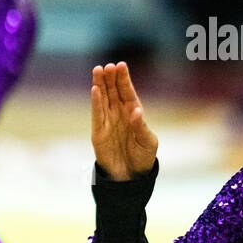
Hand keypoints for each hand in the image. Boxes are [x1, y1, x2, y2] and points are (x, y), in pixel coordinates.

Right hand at [90, 61, 158, 180]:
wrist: (130, 177)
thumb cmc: (142, 157)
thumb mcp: (147, 142)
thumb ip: (141, 126)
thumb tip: (135, 111)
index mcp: (133, 113)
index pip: (127, 91)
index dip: (124, 79)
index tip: (121, 65)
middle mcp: (119, 114)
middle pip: (113, 91)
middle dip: (110, 78)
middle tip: (107, 65)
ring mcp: (108, 121)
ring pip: (103, 99)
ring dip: (100, 85)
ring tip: (97, 70)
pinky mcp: (98, 132)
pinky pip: (96, 115)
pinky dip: (95, 102)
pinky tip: (94, 90)